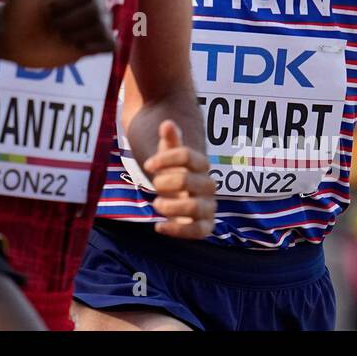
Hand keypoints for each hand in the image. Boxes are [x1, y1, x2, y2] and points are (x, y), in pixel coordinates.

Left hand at [0, 0, 113, 67]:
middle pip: (95, 8)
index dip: (62, 2)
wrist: (15, 36)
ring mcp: (99, 16)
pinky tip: (74, 44)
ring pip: (102, 26)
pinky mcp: (100, 39)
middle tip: (50, 21)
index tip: (45, 4)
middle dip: (65, 19)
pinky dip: (91, 46)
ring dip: (73, 34)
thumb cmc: (22, 4)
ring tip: (58, 32)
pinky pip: (110, 43)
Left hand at [144, 120, 215, 239]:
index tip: (148, 164)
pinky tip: (159, 227)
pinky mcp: (204, 225)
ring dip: (172, 207)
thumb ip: (170, 140)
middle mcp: (208, 185)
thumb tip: (167, 124)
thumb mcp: (169, 154)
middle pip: (189, 181)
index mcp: (201, 165)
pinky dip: (178, 231)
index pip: (187, 155)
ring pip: (195, 207)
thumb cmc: (174, 171)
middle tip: (155, 184)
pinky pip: (199, 232)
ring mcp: (207, 206)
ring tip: (157, 204)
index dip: (165, 158)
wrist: (182, 194)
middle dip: (166, 182)